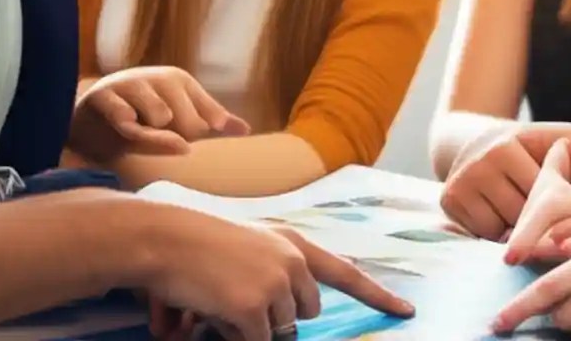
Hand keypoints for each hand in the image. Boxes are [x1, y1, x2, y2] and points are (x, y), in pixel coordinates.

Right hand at [68, 67, 249, 160]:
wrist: (88, 124)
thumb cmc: (141, 120)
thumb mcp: (179, 120)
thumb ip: (211, 123)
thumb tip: (247, 129)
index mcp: (180, 81)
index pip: (210, 118)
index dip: (197, 135)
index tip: (182, 134)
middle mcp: (158, 78)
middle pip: (189, 122)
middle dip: (174, 137)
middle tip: (152, 133)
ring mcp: (130, 84)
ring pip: (160, 114)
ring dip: (153, 133)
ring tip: (137, 128)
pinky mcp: (103, 97)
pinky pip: (123, 116)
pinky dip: (127, 124)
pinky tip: (124, 125)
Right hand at [147, 211, 414, 340]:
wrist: (163, 238)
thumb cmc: (198, 243)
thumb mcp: (250, 246)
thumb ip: (279, 272)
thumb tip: (296, 314)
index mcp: (294, 243)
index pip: (346, 273)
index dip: (378, 295)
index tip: (407, 311)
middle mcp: (293, 261)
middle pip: (305, 313)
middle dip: (277, 315)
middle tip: (237, 294)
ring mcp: (276, 285)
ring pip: (278, 330)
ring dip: (250, 324)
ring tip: (220, 295)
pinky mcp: (255, 309)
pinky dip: (234, 334)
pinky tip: (214, 308)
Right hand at [440, 123, 570, 241]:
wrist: (469, 141)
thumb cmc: (532, 147)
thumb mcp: (567, 141)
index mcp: (517, 141)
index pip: (550, 195)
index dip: (569, 212)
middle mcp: (488, 156)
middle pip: (529, 216)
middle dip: (548, 227)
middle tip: (559, 231)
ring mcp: (465, 178)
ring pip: (506, 230)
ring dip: (524, 235)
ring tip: (534, 225)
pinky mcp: (449, 200)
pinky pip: (484, 235)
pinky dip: (498, 236)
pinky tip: (505, 224)